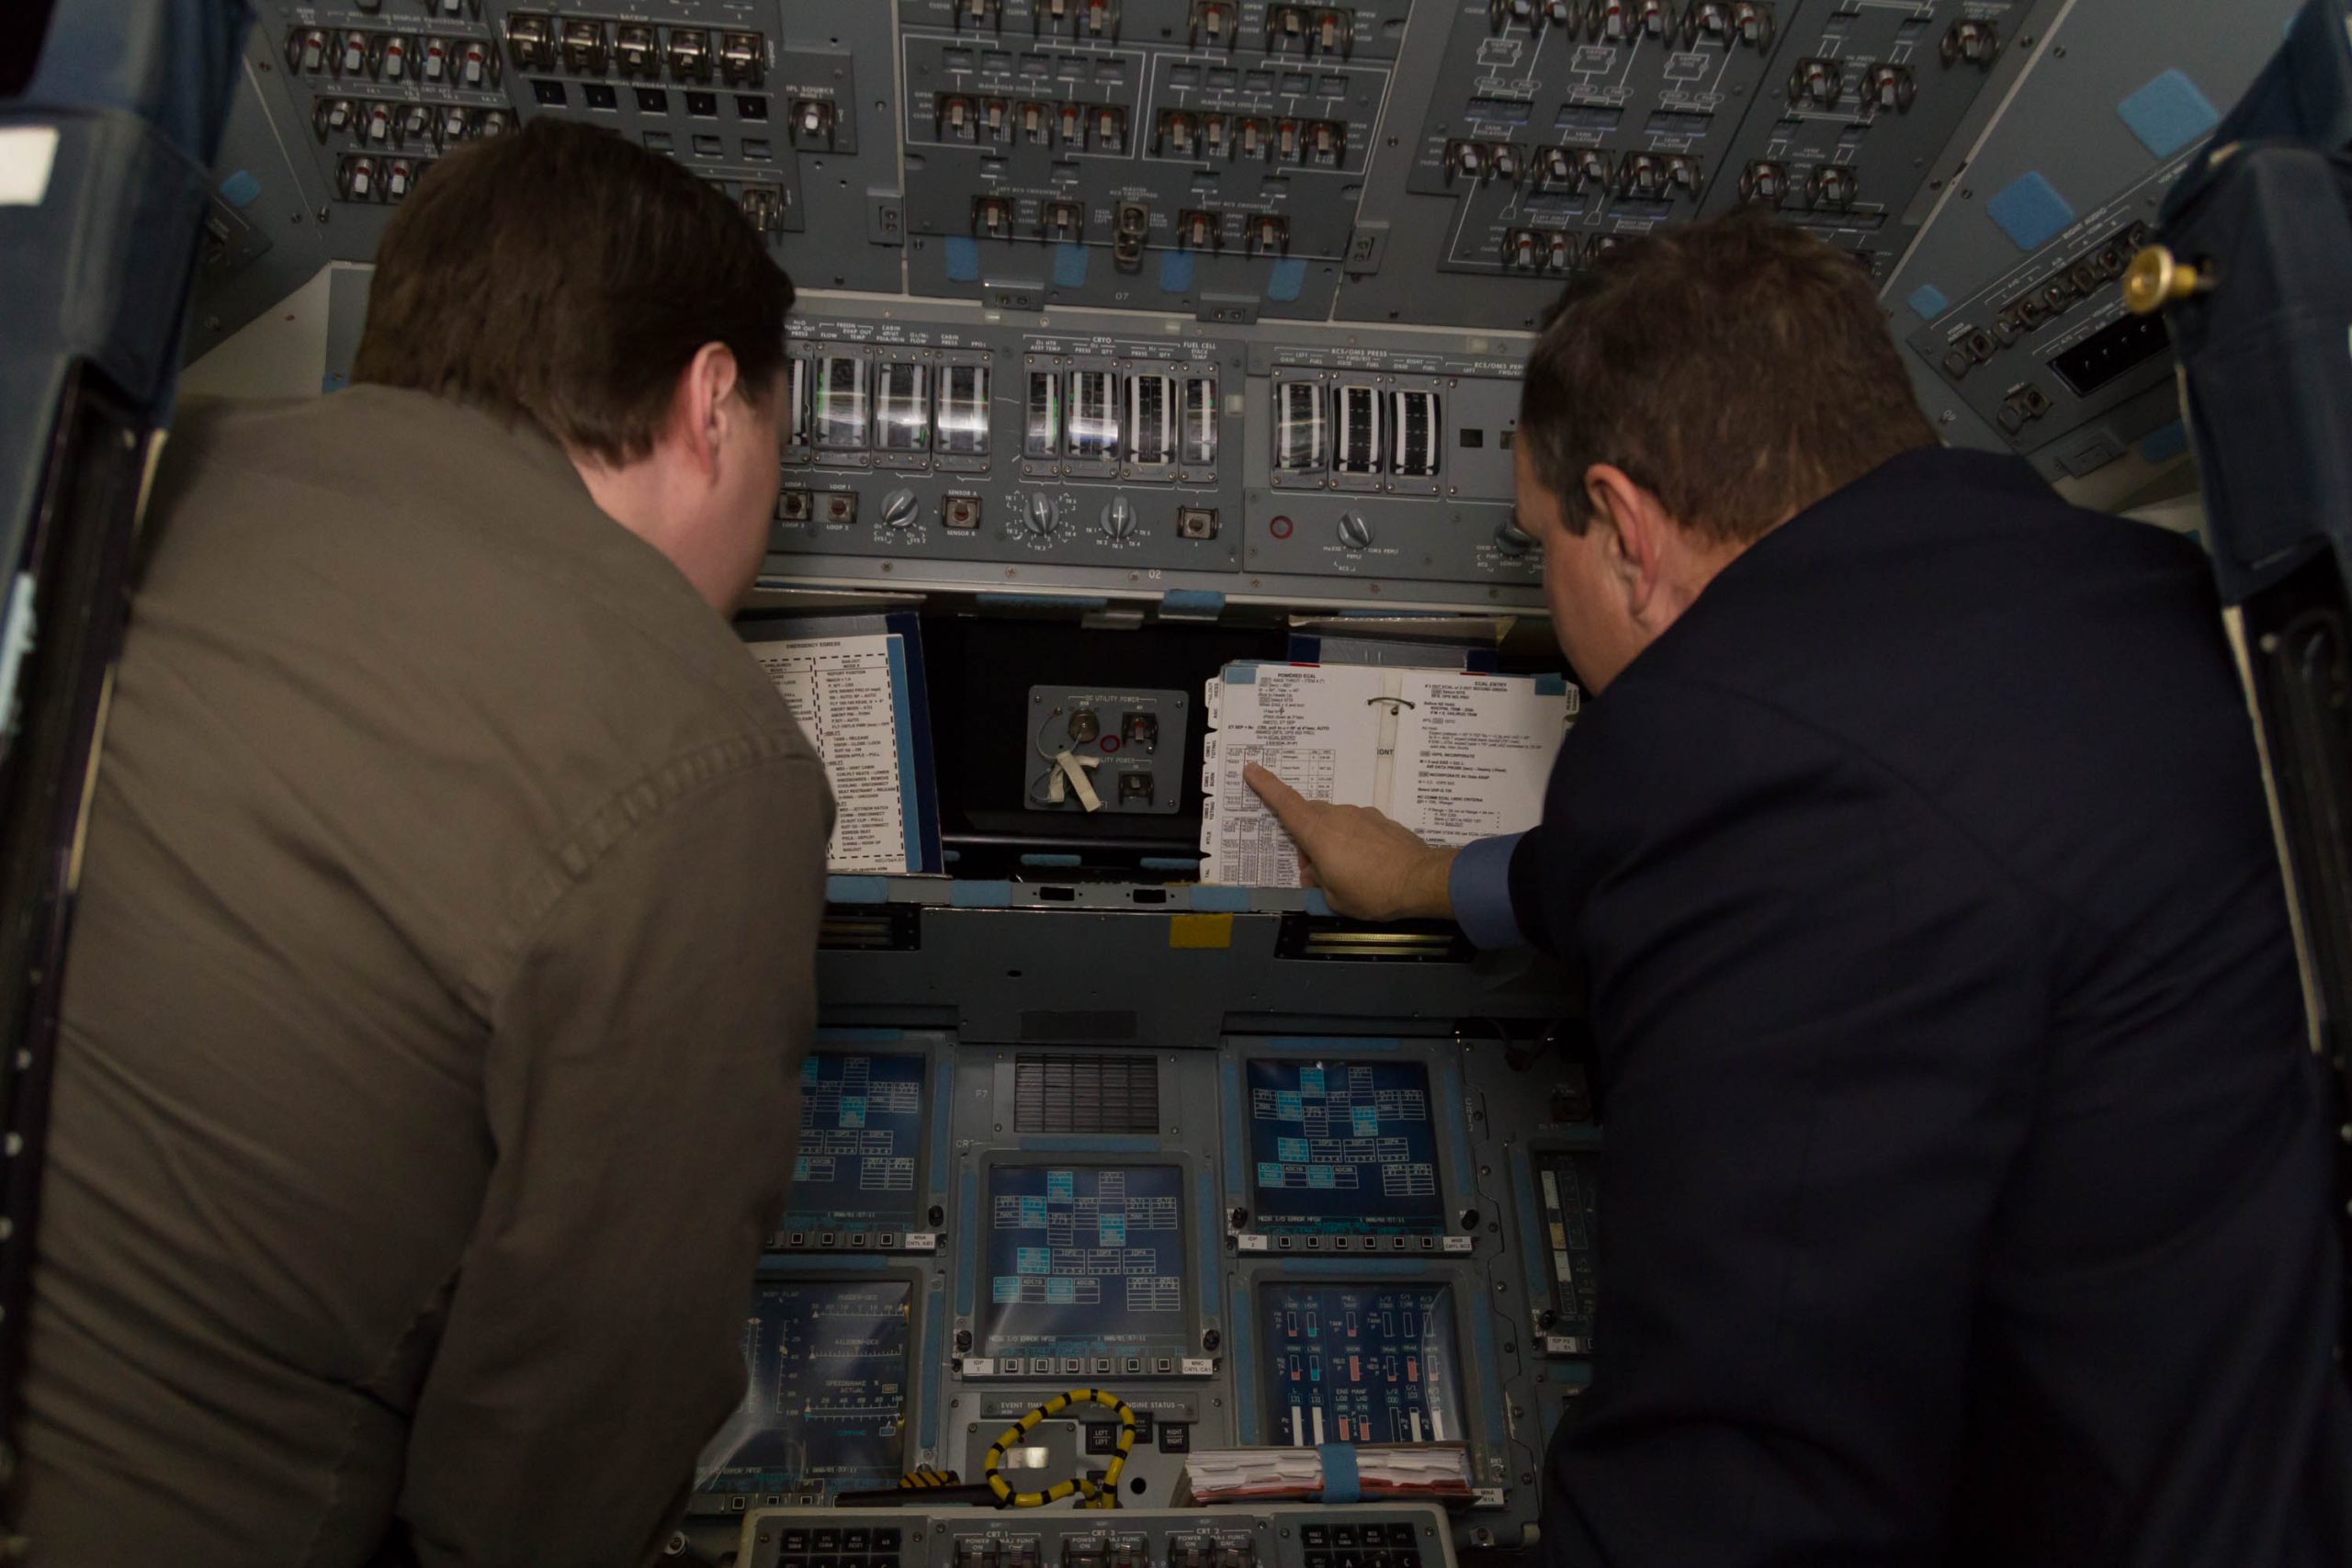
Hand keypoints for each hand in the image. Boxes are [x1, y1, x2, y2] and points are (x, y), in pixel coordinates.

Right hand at [1243, 762, 1456, 921]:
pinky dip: (1353, 842)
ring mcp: (1361, 815)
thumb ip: (1318, 881)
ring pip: (1334, 823)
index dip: (1266, 786)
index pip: (1285, 804)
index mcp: (1318, 833)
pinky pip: (1356, 827)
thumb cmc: (1372, 892)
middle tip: (1316, 871)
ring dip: (1331, 842)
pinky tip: (1367, 865)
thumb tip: (1315, 871)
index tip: (1251, 769)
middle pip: (1309, 818)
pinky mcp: (1381, 820)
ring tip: (1347, 874)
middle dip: (1306, 840)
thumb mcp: (1334, 899)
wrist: (1421, 880)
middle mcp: (1338, 816)